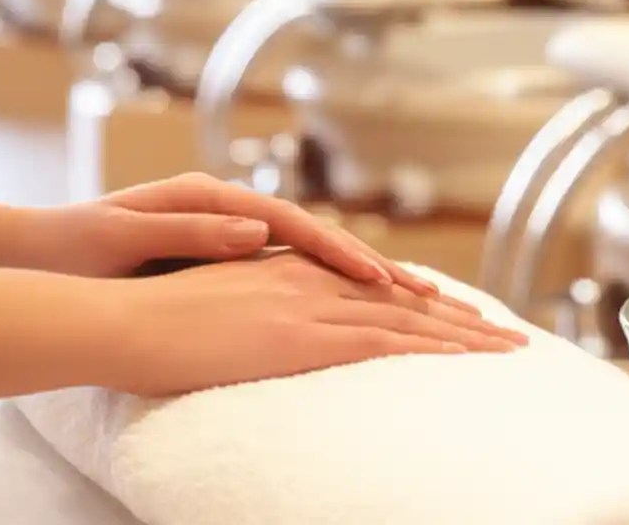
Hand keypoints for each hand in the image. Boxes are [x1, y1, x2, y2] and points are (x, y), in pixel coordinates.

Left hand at [36, 173, 441, 298]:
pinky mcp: (230, 251)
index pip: (294, 225)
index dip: (340, 250)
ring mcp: (234, 229)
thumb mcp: (131, 234)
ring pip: (312, 252)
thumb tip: (259, 230)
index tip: (378, 276)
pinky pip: (295, 268)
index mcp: (213, 198)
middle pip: (316, 235)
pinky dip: (332, 282)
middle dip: (370, 262)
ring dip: (360, 273)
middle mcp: (232, 209)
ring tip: (410, 294)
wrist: (48, 250)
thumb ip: (196, 231)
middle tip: (422, 287)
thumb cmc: (83, 246)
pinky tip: (361, 301)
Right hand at [104, 252, 528, 396]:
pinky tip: (461, 355)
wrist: (120, 318)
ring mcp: (309, 304)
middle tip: (508, 336)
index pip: (375, 289)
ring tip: (507, 349)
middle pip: (404, 301)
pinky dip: (425, 344)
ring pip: (405, 318)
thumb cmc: (153, 320)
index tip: (462, 318)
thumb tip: (284, 331)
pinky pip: (377, 339)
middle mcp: (312, 280)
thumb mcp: (221, 310)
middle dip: (461, 320)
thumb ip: (261, 310)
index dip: (424, 305)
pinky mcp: (299, 331)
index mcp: (293, 273)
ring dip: (463, 335)